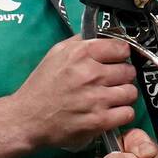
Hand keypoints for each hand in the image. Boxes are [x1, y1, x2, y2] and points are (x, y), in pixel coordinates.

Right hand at [12, 36, 138, 151]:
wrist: (26, 119)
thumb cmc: (40, 88)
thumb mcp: (56, 54)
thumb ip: (80, 42)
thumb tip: (102, 36)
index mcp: (80, 54)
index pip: (121, 47)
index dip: (121, 54)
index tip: (118, 59)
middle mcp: (90, 74)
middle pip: (128, 70)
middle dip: (122, 76)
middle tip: (112, 81)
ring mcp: (96, 98)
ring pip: (131, 92)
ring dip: (124, 95)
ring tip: (112, 97)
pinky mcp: (99, 120)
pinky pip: (127, 113)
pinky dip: (122, 113)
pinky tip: (111, 112)